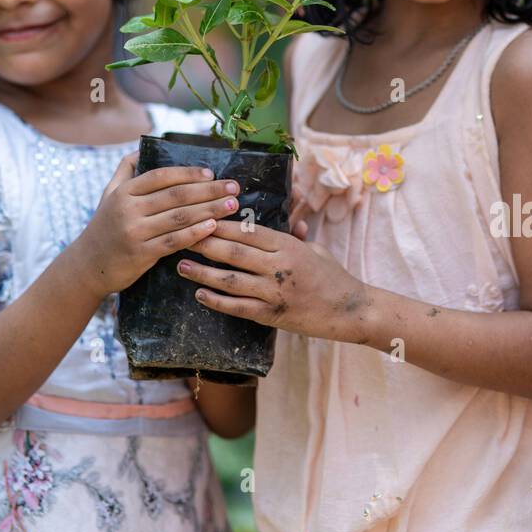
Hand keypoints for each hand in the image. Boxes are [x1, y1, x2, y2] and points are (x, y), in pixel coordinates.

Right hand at [79, 154, 242, 296]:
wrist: (87, 266)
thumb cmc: (104, 227)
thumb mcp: (108, 195)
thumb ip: (125, 170)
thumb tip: (140, 147)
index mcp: (124, 192)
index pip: (161, 176)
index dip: (188, 173)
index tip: (212, 172)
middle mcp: (128, 209)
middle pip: (176, 195)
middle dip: (209, 189)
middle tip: (233, 186)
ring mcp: (135, 232)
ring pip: (179, 217)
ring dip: (209, 209)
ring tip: (231, 205)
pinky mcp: (141, 254)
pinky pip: (174, 241)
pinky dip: (195, 232)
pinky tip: (213, 226)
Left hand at [174, 216, 372, 341]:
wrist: (350, 310)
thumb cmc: (332, 276)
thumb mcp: (314, 248)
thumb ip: (293, 234)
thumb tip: (284, 216)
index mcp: (288, 245)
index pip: (248, 231)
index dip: (221, 224)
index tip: (200, 217)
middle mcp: (279, 267)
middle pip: (234, 252)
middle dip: (205, 244)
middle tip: (181, 237)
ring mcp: (274, 292)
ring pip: (231, 280)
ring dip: (203, 272)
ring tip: (181, 265)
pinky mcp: (272, 315)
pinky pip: (238, 308)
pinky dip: (217, 301)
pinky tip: (200, 294)